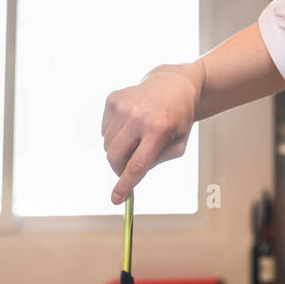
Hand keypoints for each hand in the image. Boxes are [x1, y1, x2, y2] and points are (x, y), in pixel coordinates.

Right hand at [102, 63, 200, 203]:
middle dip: (119, 169)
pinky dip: (115, 134)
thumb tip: (129, 178)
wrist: (173, 84)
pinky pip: (105, 130)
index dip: (125, 184)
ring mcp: (124, 106)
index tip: (116, 199)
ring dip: (119, 150)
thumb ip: (156, 162)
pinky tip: (131, 123)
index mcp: (159, 129)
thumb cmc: (178, 119)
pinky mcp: (113, 99)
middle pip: (116, 157)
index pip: (137, 164)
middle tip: (127, 170)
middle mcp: (139, 116)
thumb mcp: (179, 144)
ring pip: (108, 145)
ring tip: (137, 137)